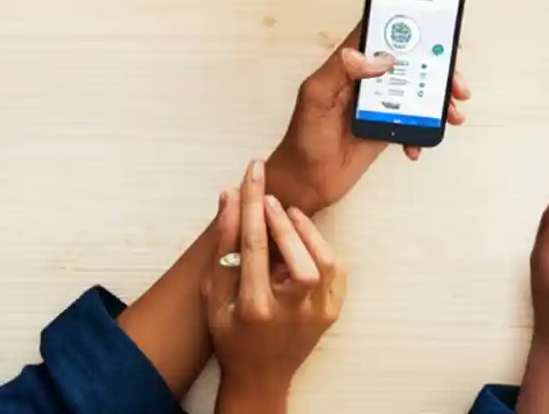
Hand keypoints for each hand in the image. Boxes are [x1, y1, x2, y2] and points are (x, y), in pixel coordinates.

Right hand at [203, 160, 343, 413]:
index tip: (253, 173)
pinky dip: (320, 248)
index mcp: (254, 309)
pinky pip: (335, 270)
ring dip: (306, 231)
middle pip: (294, 256)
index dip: (252, 205)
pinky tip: (303, 239)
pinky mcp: (333, 311)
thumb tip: (230, 197)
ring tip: (286, 213)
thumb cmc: (230, 333)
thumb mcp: (213, 295)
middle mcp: (291, 313)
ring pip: (323, 260)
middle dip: (280, 220)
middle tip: (268, 195)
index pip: (254, 246)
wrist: (261, 376)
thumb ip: (222, 246)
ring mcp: (317, 314)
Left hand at [265, 23, 468, 214]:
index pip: (382, 34)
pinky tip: (418, 146)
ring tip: (453, 115)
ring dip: (440, 100)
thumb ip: (341, 70)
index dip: (408, 27)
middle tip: (456, 84)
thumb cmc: (303, 138)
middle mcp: (368, 80)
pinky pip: (416, 122)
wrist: (307, 182)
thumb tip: (380, 57)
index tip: (437, 30)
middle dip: (439, 68)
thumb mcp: (315, 98)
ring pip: (419, 91)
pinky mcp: (389, 127)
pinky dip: (425, 131)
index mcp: (350, 65)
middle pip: (411, 62)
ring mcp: (381, 104)